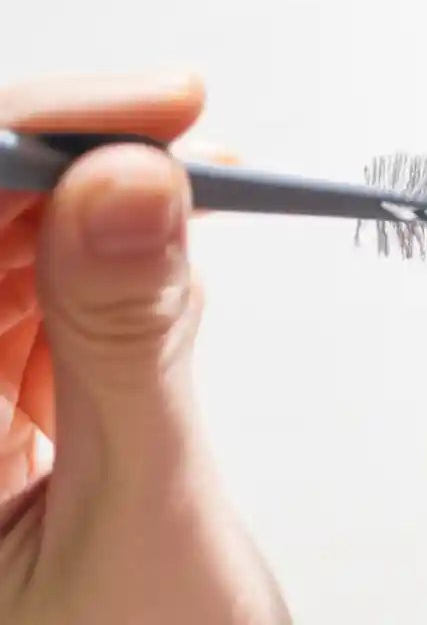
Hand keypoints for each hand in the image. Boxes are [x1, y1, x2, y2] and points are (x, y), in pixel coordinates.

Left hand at [0, 75, 288, 622]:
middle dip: (63, 169)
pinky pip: (40, 308)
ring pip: (0, 264)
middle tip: (178, 136)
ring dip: (97, 213)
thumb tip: (130, 183)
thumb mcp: (142, 512)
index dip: (13, 156)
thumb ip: (127, 343)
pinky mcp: (2, 418)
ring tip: (200, 190)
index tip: (135, 121)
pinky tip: (173, 256)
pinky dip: (115, 272)